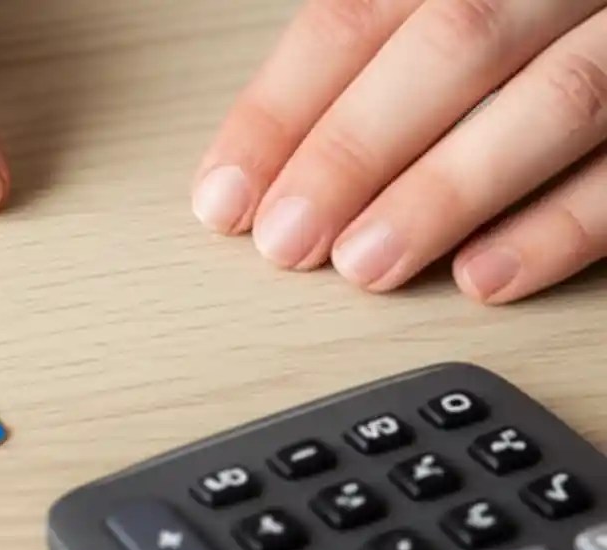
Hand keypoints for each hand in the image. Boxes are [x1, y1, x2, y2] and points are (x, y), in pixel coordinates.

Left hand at [192, 1, 606, 303]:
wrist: (606, 16)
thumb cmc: (517, 23)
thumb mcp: (440, 11)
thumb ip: (372, 55)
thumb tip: (264, 162)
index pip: (355, 12)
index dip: (281, 109)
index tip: (226, 195)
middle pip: (451, 45)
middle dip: (353, 152)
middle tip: (288, 239)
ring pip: (555, 102)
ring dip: (445, 195)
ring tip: (366, 265)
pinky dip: (560, 229)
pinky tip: (482, 276)